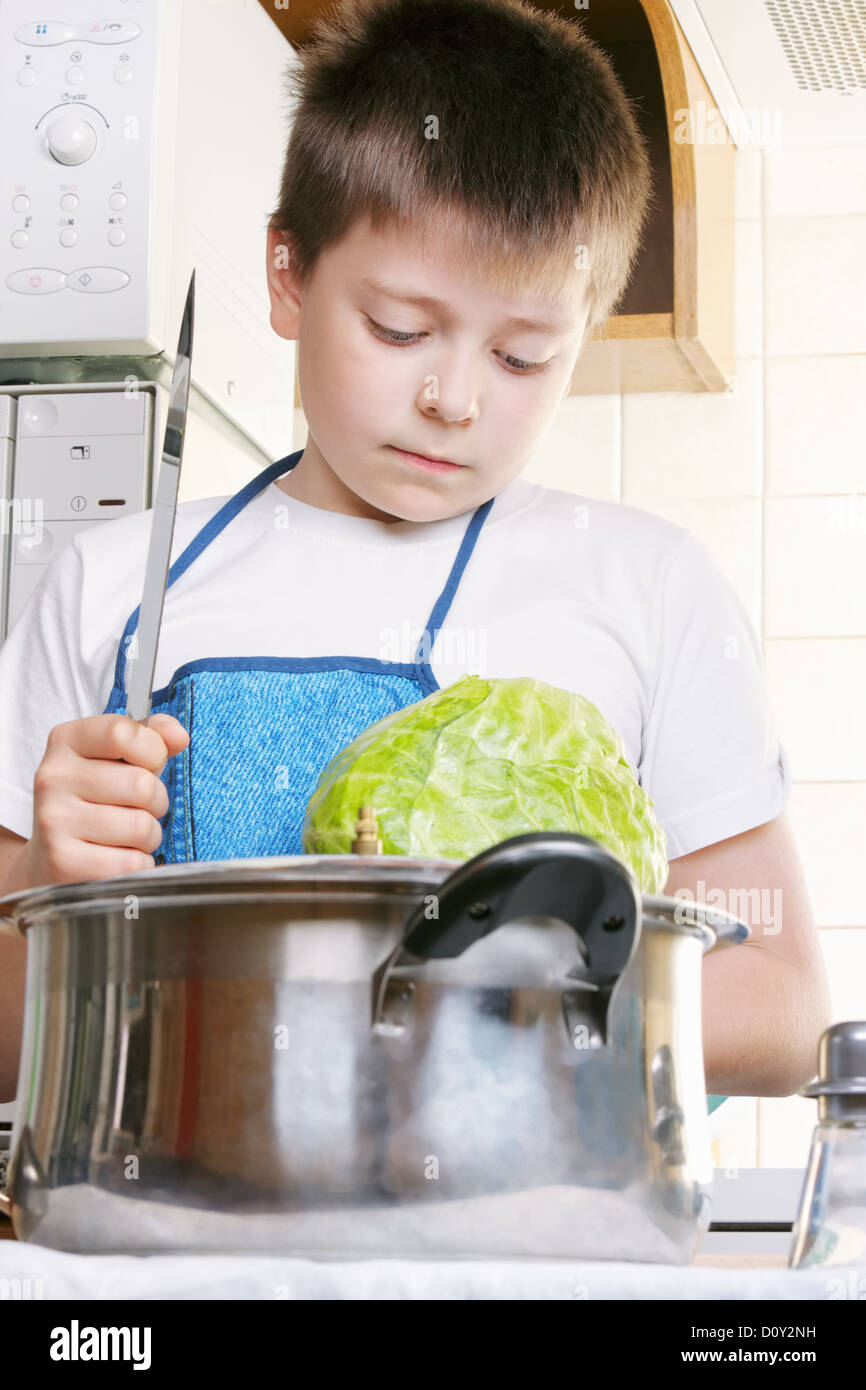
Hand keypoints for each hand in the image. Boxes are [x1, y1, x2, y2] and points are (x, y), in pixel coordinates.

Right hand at [26, 712, 189, 885]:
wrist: (51, 859)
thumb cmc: (96, 802)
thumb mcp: (118, 759)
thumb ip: (152, 738)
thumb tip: (179, 736)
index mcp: (66, 741)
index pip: (123, 733)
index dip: (152, 751)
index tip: (147, 765)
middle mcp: (53, 778)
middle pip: (141, 784)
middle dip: (155, 802)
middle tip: (137, 809)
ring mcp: (54, 821)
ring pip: (142, 826)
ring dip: (148, 837)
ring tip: (125, 836)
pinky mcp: (64, 863)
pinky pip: (133, 863)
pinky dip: (138, 864)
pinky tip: (115, 859)